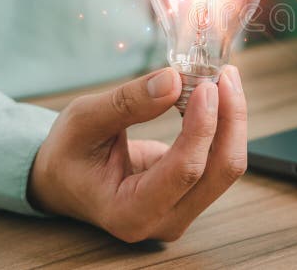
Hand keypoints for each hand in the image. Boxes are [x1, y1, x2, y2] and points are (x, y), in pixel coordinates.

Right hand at [28, 66, 247, 242]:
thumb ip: (127, 103)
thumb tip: (173, 80)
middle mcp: (164, 220)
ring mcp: (183, 209)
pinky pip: (221, 158)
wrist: (65, 178)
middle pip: (220, 171)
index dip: (202, 126)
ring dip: (232, 119)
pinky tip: (216, 95)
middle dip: (229, 119)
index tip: (206, 86)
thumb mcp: (84, 120)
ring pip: (228, 164)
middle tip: (224, 75)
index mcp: (129, 213)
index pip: (184, 172)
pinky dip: (224, 124)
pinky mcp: (193, 193)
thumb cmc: (69, 153)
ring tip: (222, 78)